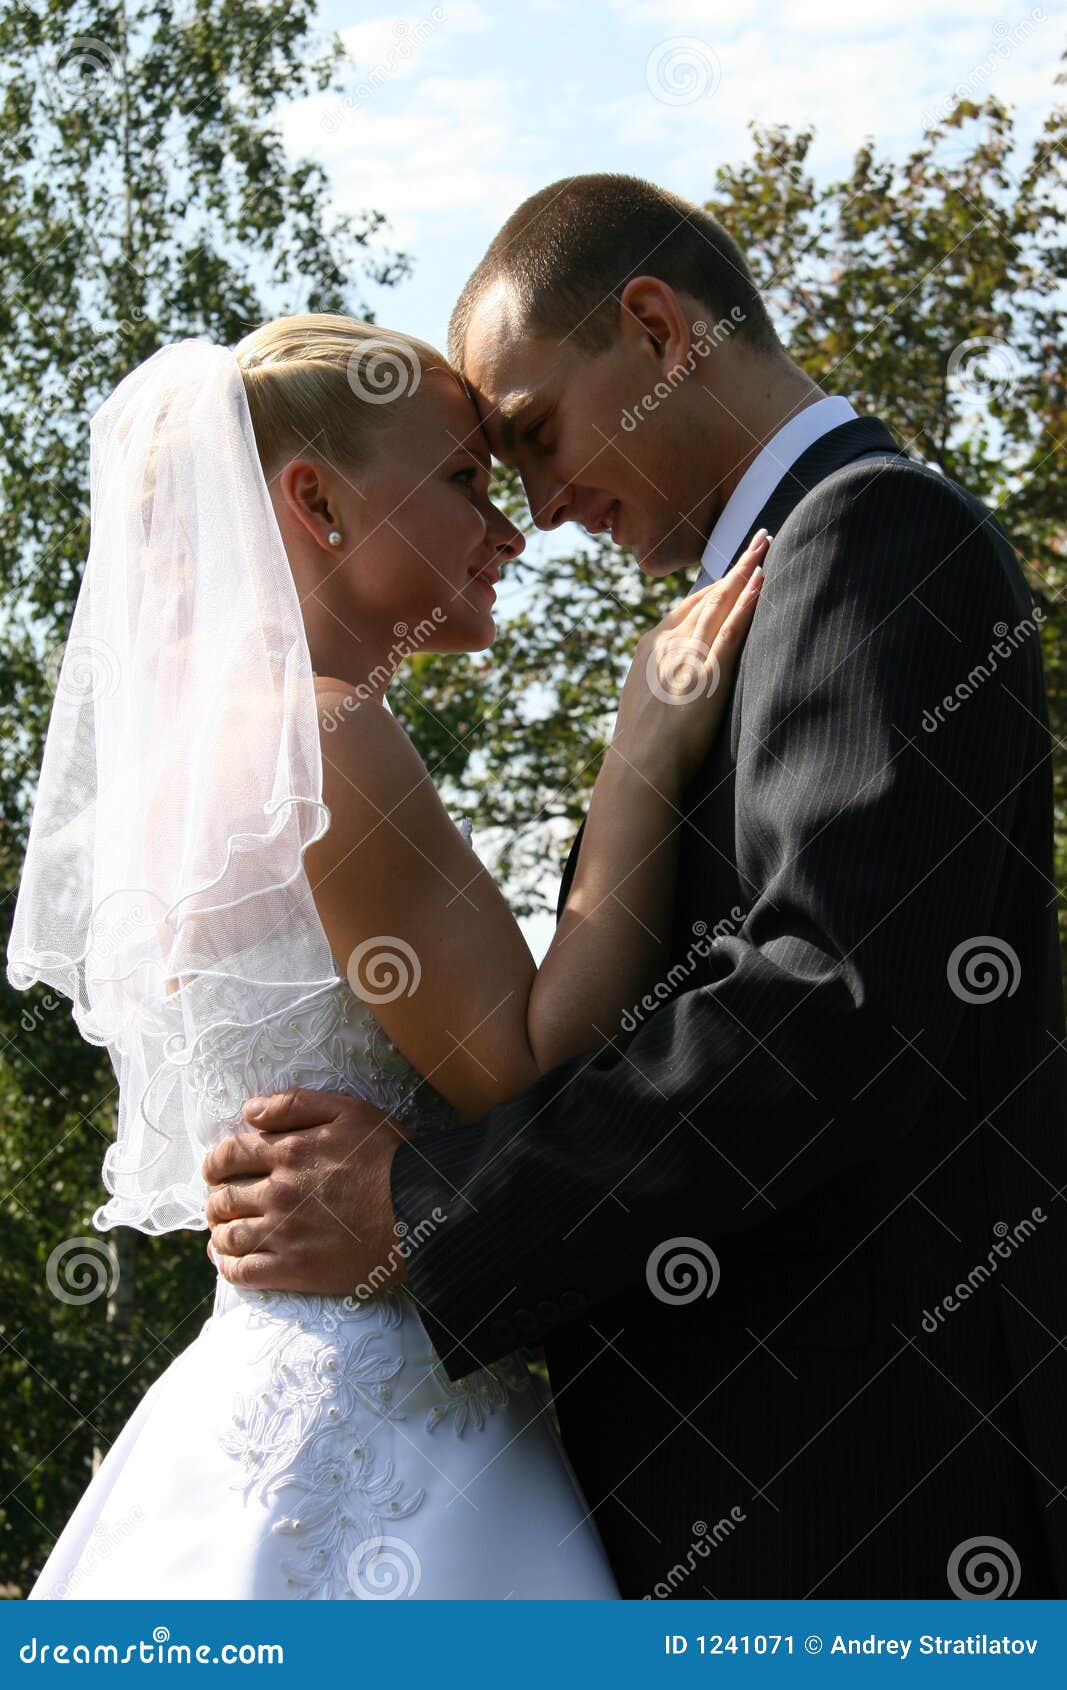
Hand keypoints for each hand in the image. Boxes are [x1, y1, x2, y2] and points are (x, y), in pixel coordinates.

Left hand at [201, 1088, 414, 1295]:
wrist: (421, 1209)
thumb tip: (249, 1111)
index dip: (215, 1163)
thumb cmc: (392, 1156)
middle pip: (223, 1198)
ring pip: (228, 1236)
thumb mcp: (350, 1110)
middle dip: (214, 1200)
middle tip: (218, 1204)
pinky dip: (228, 1268)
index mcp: (287, 1152)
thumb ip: (295, 1104)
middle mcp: (277, 1193)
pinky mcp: (296, 1269)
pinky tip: (228, 1263)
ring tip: (220, 1233)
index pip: (229, 1156)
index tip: (215, 1170)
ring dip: (217, 1233)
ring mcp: (284, 1234)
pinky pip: (244, 1273)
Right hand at [611, 529, 768, 789]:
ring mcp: (687, 654)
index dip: (713, 584)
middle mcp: (666, 642)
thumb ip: (661, 677)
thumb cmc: (643, 748)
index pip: (687, 605)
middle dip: (736, 565)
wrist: (639, 768)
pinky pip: (732, 627)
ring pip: (721, 602)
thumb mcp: (644, 700)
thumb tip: (678, 678)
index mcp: (649, 647)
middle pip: (708, 594)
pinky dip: (747, 601)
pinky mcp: (707, 672)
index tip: (733, 570)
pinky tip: (763, 581)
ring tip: (768, 545)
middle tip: (760, 538)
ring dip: (747, 571)